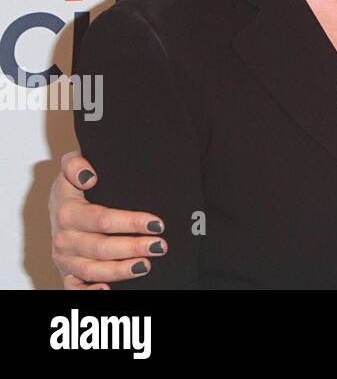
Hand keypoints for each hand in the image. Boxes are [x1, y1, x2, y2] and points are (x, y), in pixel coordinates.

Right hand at [49, 150, 166, 288]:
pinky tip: (108, 290)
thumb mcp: (71, 165)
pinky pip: (73, 288)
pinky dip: (89, 292)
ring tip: (146, 265)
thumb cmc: (72, 187)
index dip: (131, 222)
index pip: (102, 220)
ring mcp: (65, 257)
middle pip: (101, 247)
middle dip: (133, 247)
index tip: (157, 223)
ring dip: (120, 270)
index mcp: (67, 212)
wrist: (58, 205)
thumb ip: (75, 164)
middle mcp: (64, 238)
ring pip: (92, 269)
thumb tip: (89, 177)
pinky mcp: (67, 272)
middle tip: (160, 246)